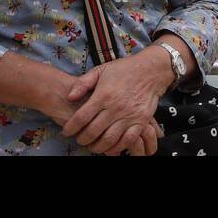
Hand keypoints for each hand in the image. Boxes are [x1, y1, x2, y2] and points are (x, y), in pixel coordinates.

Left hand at [39, 71, 162, 154]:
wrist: (151, 70)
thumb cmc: (125, 69)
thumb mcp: (101, 70)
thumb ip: (83, 83)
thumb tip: (69, 97)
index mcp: (103, 94)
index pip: (82, 117)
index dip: (71, 127)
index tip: (66, 131)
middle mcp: (115, 107)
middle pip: (93, 131)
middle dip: (82, 139)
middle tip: (79, 139)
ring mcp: (129, 115)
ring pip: (109, 139)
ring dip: (97, 146)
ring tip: (93, 146)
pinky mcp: (141, 121)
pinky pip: (128, 140)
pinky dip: (118, 147)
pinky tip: (111, 148)